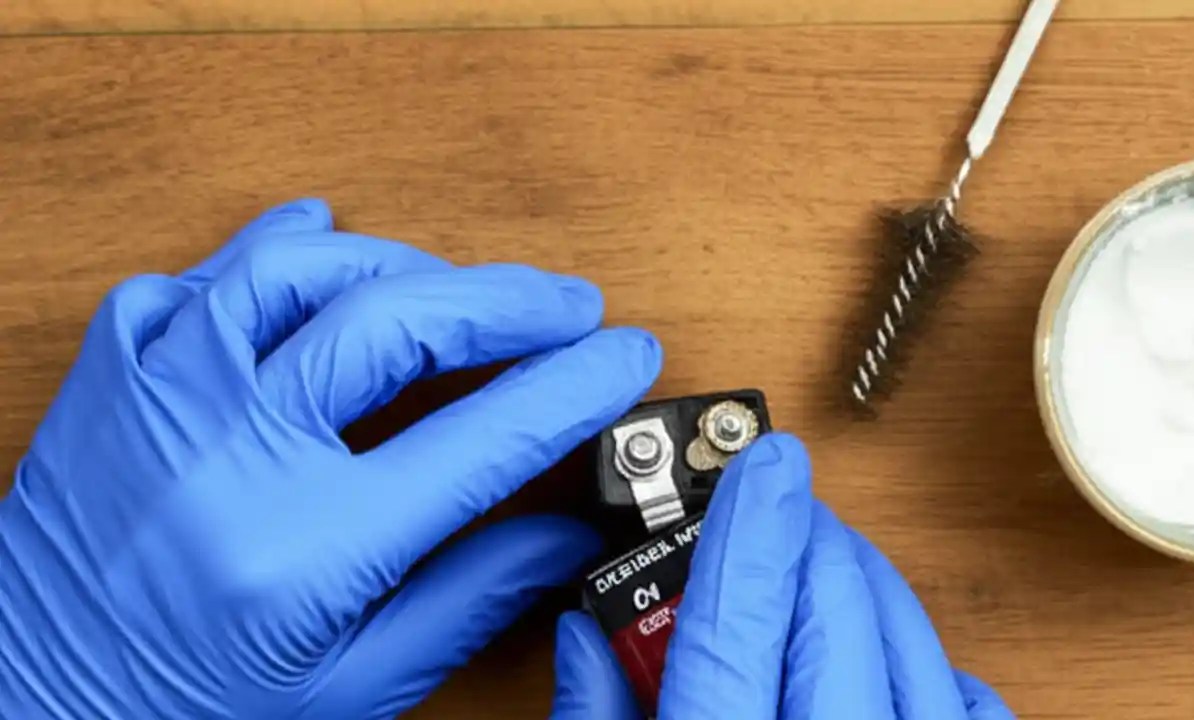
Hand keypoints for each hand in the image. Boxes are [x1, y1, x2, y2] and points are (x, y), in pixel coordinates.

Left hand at [0, 199, 661, 719]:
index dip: (576, 384)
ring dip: (401, 262)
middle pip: (401, 320)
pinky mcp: (116, 380)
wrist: (27, 707)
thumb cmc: (177, 712)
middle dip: (509, 300)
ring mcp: (165, 399)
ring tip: (456, 282)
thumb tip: (559, 535)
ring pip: (299, 269)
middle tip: (565, 304)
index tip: (624, 353)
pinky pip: (194, 278)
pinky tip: (314, 247)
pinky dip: (269, 250)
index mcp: (307, 547)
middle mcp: (233, 453)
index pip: (485, 435)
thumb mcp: (349, 688)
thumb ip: (466, 600)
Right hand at [552, 434, 1012, 719]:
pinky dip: (931, 663)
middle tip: (769, 519)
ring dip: (864, 586)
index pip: (739, 619)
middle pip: (833, 609)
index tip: (764, 460)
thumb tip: (584, 640)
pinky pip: (972, 704)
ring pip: (909, 639)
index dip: (750, 523)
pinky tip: (890, 659)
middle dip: (804, 541)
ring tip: (820, 577)